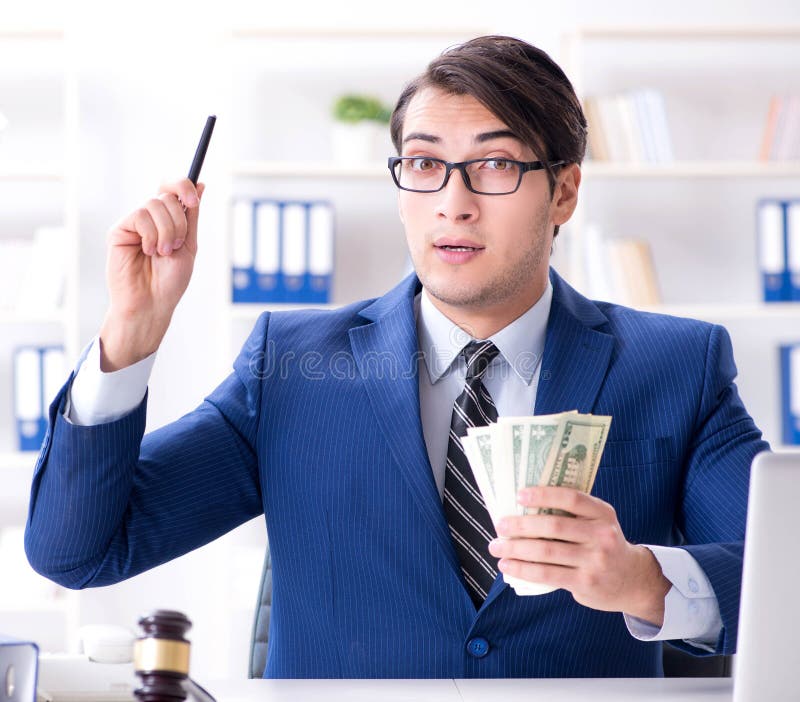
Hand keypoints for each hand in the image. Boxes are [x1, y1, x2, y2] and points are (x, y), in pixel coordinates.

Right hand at [100, 179, 204, 369]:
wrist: (152, 302)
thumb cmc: (170, 280)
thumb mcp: (188, 245)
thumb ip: (191, 216)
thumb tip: (200, 184)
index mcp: (168, 220)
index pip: (172, 188)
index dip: (183, 186)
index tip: (193, 200)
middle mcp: (150, 218)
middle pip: (166, 195)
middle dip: (179, 221)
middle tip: (176, 245)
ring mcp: (134, 223)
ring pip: (154, 204)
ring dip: (166, 231)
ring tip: (162, 253)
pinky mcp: (119, 230)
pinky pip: (140, 216)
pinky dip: (151, 235)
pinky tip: (148, 251)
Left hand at [488, 486, 671, 625]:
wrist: (633, 580)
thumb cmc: (603, 544)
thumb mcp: (598, 522)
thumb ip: (572, 514)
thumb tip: (523, 508)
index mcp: (602, 513)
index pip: (572, 498)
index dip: (544, 495)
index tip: (519, 495)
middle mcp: (602, 535)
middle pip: (554, 526)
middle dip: (522, 525)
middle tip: (500, 525)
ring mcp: (594, 561)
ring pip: (546, 552)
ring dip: (515, 549)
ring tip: (496, 547)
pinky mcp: (585, 582)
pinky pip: (547, 574)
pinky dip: (523, 569)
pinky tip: (507, 565)